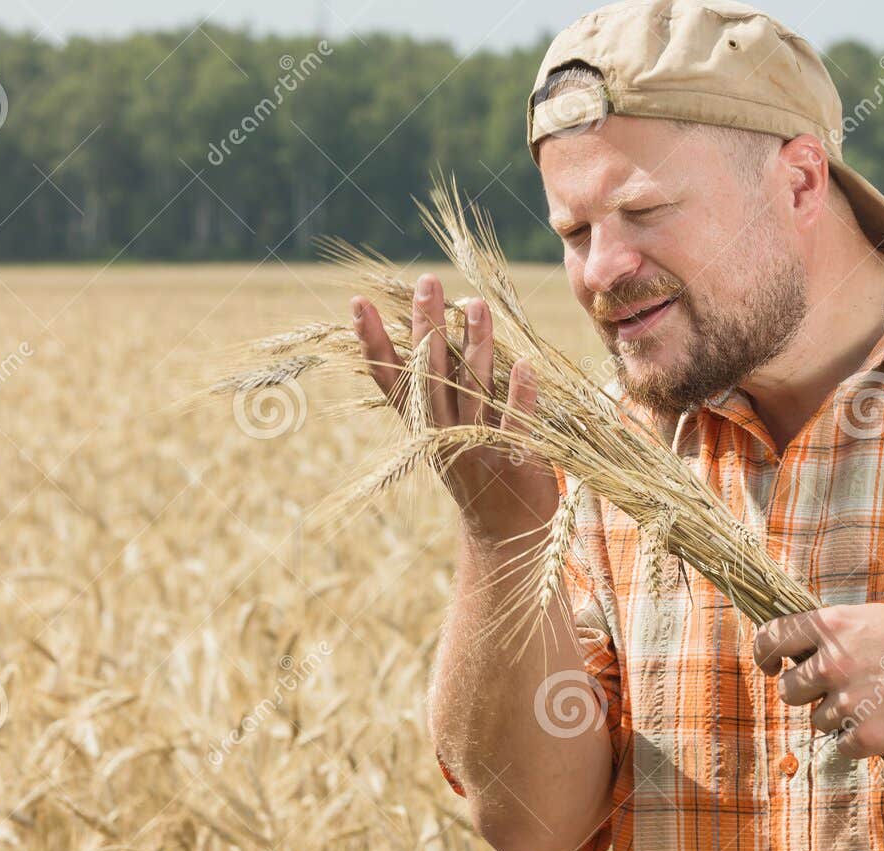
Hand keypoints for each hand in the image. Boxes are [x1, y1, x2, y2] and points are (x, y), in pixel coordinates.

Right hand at [351, 275, 557, 541]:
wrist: (505, 534)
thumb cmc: (479, 472)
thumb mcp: (450, 433)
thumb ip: (445, 391)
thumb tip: (433, 332)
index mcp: (423, 428)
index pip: (392, 381)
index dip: (374, 344)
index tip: (359, 303)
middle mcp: (443, 437)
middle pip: (430, 375)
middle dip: (427, 327)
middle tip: (427, 283)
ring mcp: (476, 451)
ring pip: (471, 392)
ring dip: (475, 346)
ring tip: (477, 305)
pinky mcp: (513, 464)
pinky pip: (514, 425)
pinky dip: (519, 396)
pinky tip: (525, 365)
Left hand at [752, 604, 883, 757]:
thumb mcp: (873, 619)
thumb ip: (832, 632)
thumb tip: (794, 650)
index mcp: (832, 625)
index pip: (771, 639)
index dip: (764, 655)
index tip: (770, 667)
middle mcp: (833, 662)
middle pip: (787, 691)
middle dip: (807, 694)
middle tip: (842, 690)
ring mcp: (847, 701)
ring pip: (816, 720)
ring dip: (839, 717)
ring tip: (878, 702)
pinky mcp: (864, 736)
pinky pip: (841, 745)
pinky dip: (859, 739)